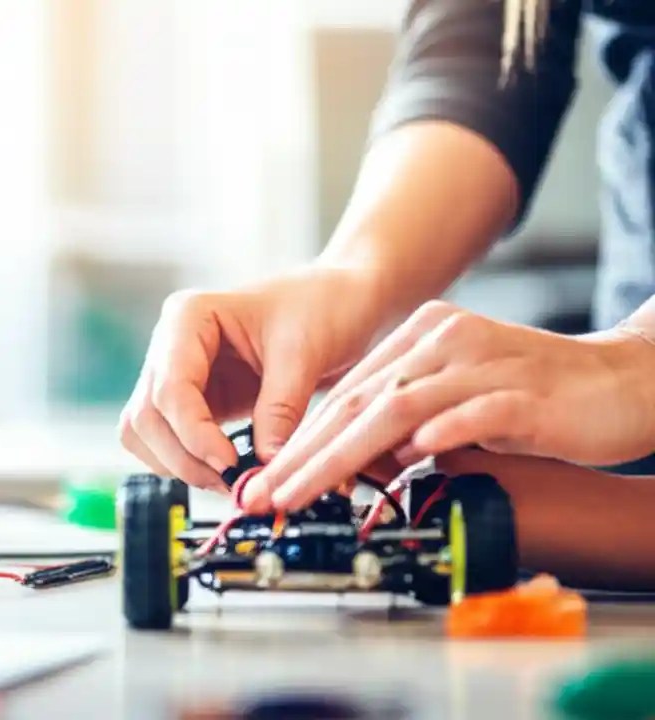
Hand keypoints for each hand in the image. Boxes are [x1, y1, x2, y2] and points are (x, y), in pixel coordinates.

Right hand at [117, 266, 390, 494]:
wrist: (341, 301)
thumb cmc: (321, 306)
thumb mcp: (305, 353)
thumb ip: (280, 409)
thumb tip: (263, 468)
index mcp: (188, 317)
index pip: (170, 387)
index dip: (193, 433)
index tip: (229, 464)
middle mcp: (172, 346)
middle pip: (146, 416)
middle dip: (183, 457)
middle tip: (232, 482)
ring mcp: (178, 375)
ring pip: (147, 434)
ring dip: (181, 466)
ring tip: (232, 481)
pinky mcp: (196, 403)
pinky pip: (171, 442)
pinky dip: (192, 464)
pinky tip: (231, 471)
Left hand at [243, 300, 654, 512]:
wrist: (623, 383)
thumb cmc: (537, 398)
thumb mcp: (458, 404)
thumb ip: (409, 426)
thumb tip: (356, 465)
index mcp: (422, 338)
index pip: (347, 392)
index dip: (302, 439)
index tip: (267, 479)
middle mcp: (444, 341)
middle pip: (357, 400)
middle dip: (303, 452)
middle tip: (265, 492)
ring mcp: (483, 363)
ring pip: (396, 408)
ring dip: (341, 455)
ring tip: (304, 490)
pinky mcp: (525, 392)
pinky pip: (472, 412)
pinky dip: (437, 435)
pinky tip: (404, 460)